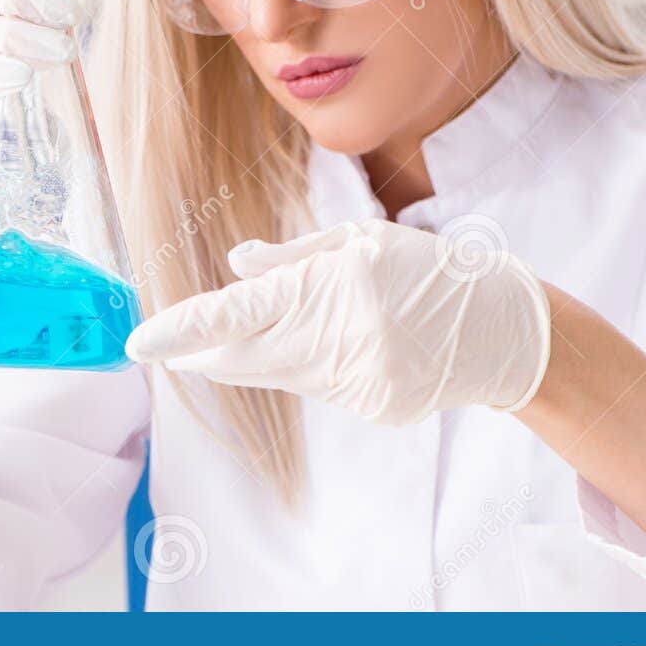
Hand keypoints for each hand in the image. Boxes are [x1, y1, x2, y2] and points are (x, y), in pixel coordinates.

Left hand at [125, 218, 551, 424]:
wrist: (506, 328)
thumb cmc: (428, 271)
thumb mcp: (364, 239)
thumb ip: (294, 256)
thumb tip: (236, 266)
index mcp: (334, 285)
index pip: (239, 313)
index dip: (184, 329)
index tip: (139, 342)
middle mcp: (343, 336)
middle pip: (244, 354)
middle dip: (201, 351)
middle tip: (164, 345)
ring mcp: (360, 379)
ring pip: (277, 374)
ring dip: (252, 357)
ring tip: (247, 338)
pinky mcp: (375, 406)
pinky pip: (317, 388)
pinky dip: (307, 367)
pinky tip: (333, 348)